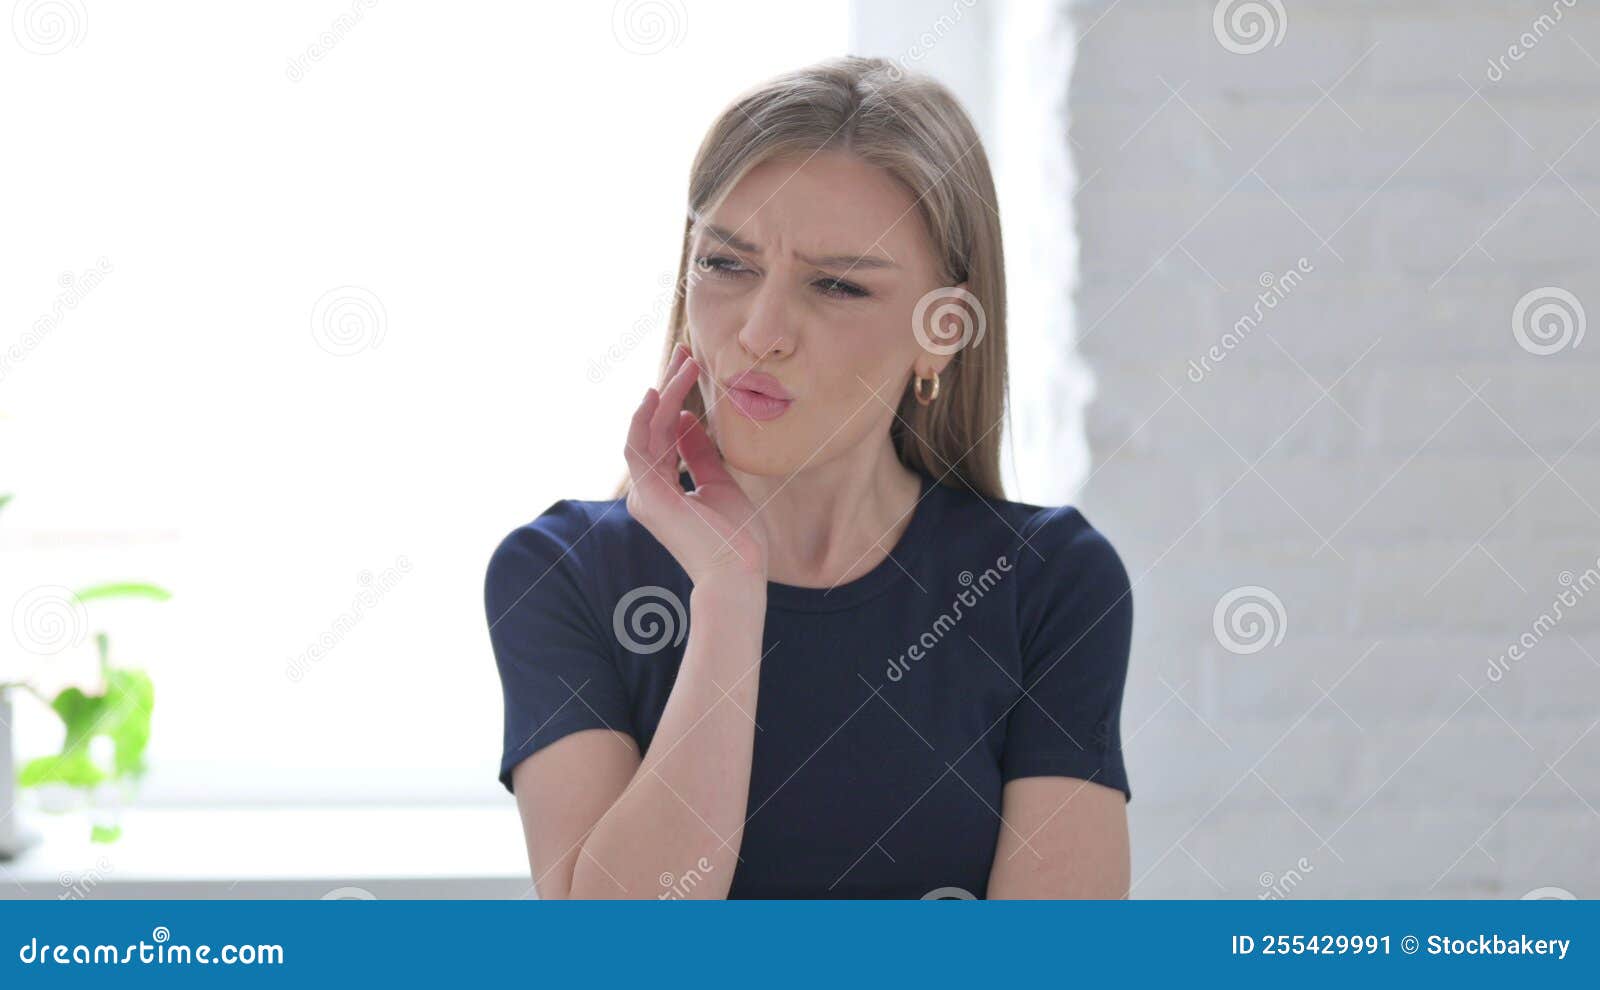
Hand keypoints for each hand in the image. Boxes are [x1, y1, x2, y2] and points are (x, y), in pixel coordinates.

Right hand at [623, 342, 768, 586]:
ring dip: (663, 393)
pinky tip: (660, 391)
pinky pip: (640, 446)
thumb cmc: (735, 537)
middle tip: (685, 353)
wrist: (738, 573)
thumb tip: (686, 419)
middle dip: (668, 387)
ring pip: (645, 430)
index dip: (674, 399)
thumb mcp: (719, 482)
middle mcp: (646, 490)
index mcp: (661, 490)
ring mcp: (643, 494)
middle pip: (651, 427)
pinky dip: (646, 417)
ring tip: (684, 363)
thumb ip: (699, 453)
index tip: (690, 370)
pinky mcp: (647, 495)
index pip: (662, 435)